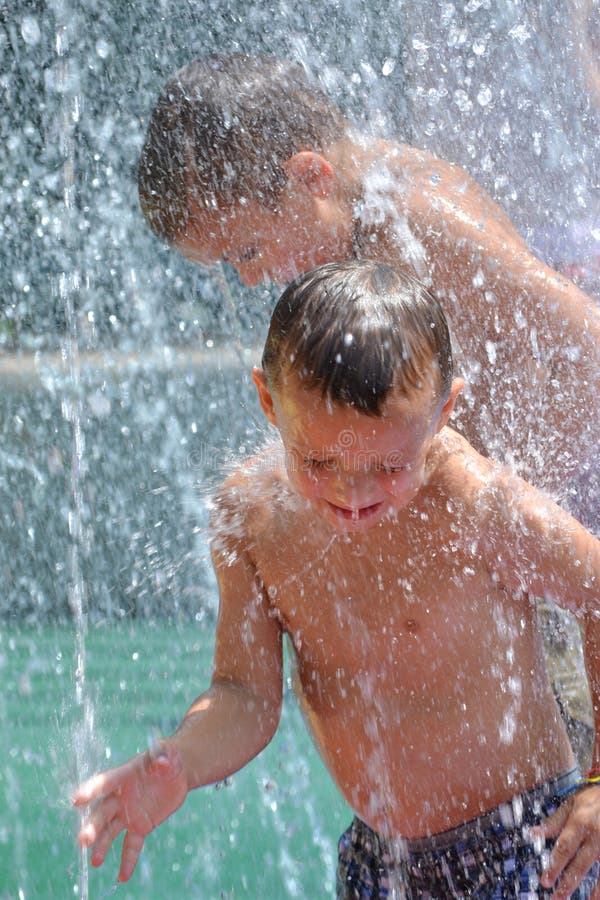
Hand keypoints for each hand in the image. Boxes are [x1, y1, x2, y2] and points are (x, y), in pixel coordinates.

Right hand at [72, 739, 187, 881]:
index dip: (91, 790)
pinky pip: (131, 845)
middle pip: (103, 812)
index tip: (77, 801)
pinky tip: (123, 876)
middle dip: (92, 826)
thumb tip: (160, 762)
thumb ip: (162, 757)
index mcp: (123, 776)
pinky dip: (128, 860)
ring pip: (111, 831)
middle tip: (83, 841)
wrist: (176, 771)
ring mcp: (128, 813)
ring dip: (102, 845)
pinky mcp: (140, 826)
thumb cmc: (167, 757)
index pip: (104, 783)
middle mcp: (120, 797)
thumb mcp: (167, 754)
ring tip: (96, 861)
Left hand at [531, 787, 599, 898]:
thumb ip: (554, 821)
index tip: (546, 882)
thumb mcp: (572, 803)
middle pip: (580, 864)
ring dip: (593, 891)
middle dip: (568, 883)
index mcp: (579, 822)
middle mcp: (595, 835)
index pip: (564, 848)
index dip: (554, 866)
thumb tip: (534, 833)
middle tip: (556, 898)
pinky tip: (599, 896)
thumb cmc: (593, 798)